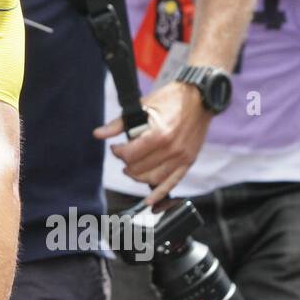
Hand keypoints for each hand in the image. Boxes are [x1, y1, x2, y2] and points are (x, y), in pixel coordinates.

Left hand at [94, 81, 210, 204]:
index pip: (130, 155)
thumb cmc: (172, 98)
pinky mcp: (189, 161)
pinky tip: (150, 201)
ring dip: (138, 177)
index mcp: (160, 134)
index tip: (116, 148)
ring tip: (131, 170)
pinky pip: (173, 182)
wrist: (200, 98)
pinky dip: (160, 193)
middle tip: (123, 156)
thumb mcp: (143, 105)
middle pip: (140, 168)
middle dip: (126, 164)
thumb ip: (119, 123)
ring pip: (154, 178)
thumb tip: (98, 134)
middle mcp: (172, 149)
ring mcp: (182, 157)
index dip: (118, 153)